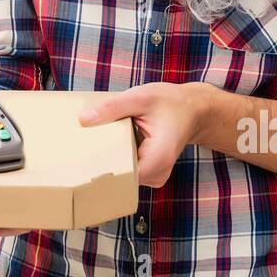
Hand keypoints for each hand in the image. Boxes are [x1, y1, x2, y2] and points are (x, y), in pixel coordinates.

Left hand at [78, 81, 216, 187]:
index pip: (122, 177)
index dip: (101, 169)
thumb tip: (83, 119)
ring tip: (99, 142)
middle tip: (83, 146)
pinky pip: (128, 173)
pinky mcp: (150, 174)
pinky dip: (119, 160)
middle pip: (120, 179)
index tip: (83, 158)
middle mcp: (158, 174)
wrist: (193, 110)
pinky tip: (113, 145)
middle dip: (102, 163)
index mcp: (158, 157)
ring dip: (110, 161)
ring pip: (123, 177)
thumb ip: (113, 108)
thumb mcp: (141, 97)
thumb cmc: (170, 102)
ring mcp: (155, 177)